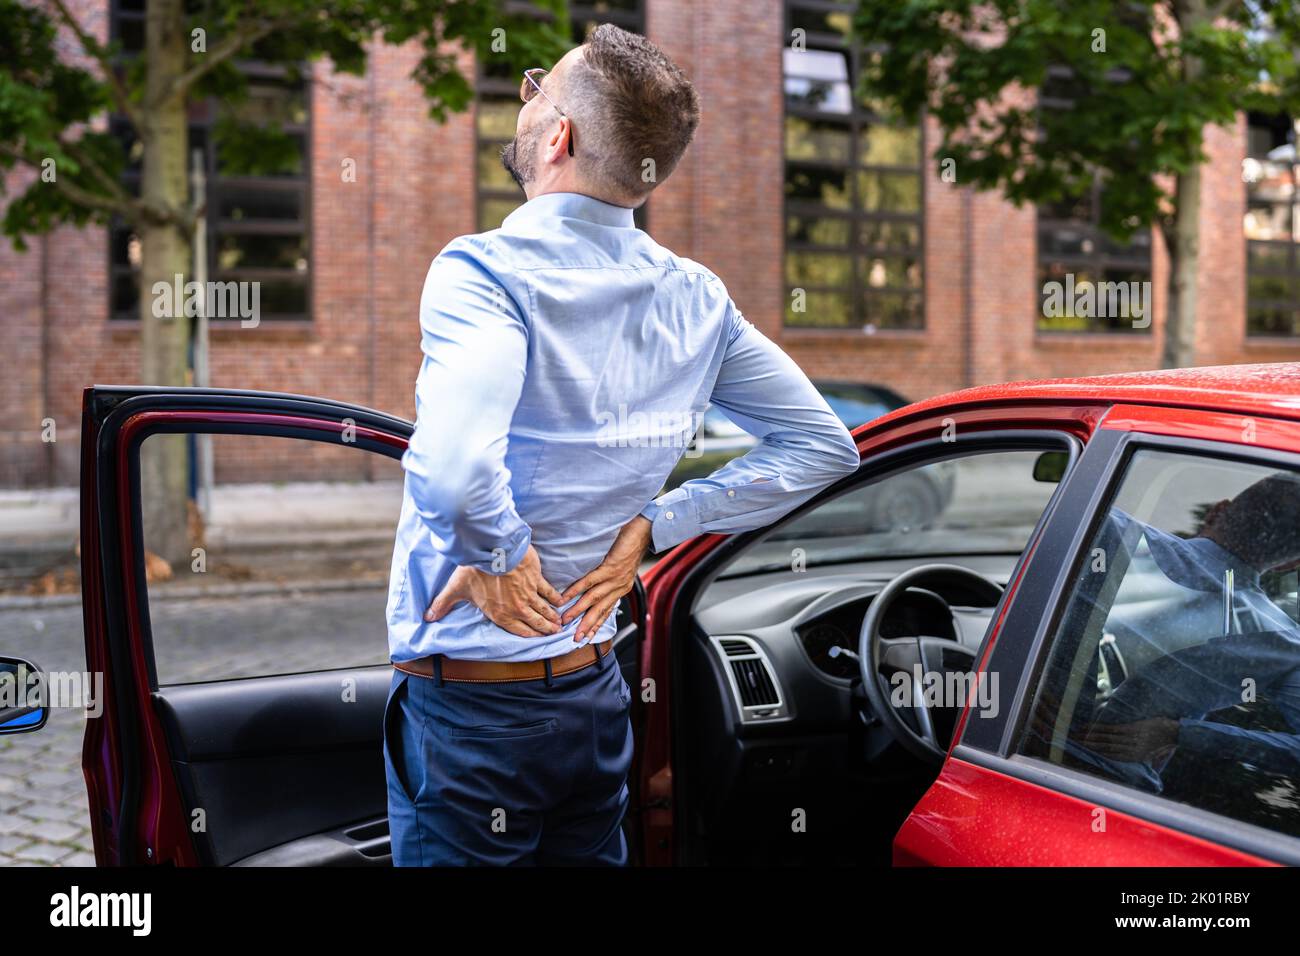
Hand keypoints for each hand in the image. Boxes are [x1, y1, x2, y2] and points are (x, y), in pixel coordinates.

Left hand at [425, 545, 563, 637]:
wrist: (494, 552)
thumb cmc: (475, 570)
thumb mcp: (456, 589)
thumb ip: (443, 604)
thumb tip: (428, 617)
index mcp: (500, 614)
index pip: (518, 630)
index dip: (529, 635)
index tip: (538, 637)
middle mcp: (516, 608)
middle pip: (534, 622)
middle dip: (545, 629)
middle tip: (555, 632)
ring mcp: (528, 594)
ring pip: (543, 609)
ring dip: (552, 617)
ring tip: (560, 622)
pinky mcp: (536, 579)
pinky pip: (548, 591)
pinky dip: (555, 597)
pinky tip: (561, 600)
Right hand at [561, 515, 652, 641]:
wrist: (645, 528)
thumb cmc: (631, 543)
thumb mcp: (622, 565)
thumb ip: (610, 576)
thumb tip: (595, 583)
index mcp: (622, 587)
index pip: (608, 610)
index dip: (596, 624)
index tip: (586, 636)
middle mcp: (620, 586)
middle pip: (600, 610)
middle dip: (587, 626)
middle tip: (574, 639)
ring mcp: (616, 578)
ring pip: (594, 599)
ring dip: (578, 611)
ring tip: (566, 619)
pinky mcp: (611, 567)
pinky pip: (590, 581)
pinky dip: (576, 589)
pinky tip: (566, 596)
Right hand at [1079, 717, 1178, 762]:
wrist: (1176, 733)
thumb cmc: (1166, 746)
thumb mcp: (1154, 758)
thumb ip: (1143, 763)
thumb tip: (1138, 772)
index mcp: (1134, 758)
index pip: (1110, 757)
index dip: (1096, 754)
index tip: (1083, 752)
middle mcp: (1130, 749)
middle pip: (1104, 747)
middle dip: (1088, 745)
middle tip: (1073, 743)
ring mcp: (1130, 738)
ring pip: (1106, 738)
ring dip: (1090, 737)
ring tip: (1077, 735)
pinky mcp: (1132, 728)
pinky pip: (1113, 729)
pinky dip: (1100, 728)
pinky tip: (1091, 728)